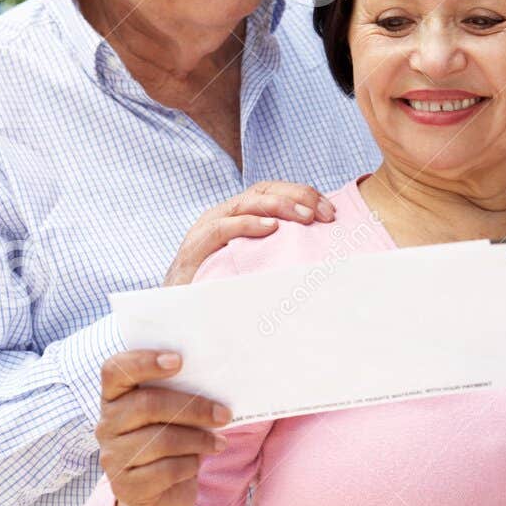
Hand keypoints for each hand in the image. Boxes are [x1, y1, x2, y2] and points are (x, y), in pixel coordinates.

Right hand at [96, 350, 229, 505]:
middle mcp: (107, 425)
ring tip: (220, 442)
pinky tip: (197, 464)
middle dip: (192, 407)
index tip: (179, 360)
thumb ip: (180, 395)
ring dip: (199, 439)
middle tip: (224, 414)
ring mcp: (112, 457)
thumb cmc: (172, 445)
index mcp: (114, 398)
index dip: (143, 361)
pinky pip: (165, 470)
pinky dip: (189, 466)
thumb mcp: (172, 417)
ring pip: (161, 440)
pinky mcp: (125, 486)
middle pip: (147, 405)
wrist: (162, 496)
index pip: (115, 371)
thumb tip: (215, 383)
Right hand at [164, 181, 335, 285]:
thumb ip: (276, 255)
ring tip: (305, 216)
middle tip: (325, 213)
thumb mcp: (254, 269)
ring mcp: (206, 229)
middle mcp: (223, 216)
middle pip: (262, 192)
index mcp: (238, 217)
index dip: (302, 195)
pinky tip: (270, 228)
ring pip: (245, 204)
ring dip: (279, 206)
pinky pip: (220, 229)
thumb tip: (319, 257)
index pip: (273, 193)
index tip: (331, 212)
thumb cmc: (219, 291)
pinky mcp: (193, 249)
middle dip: (297, 196)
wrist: (174, 312)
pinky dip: (246, 224)